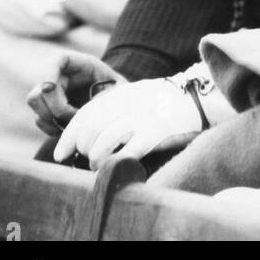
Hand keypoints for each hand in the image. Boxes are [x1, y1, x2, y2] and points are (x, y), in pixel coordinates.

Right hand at [26, 52, 124, 137]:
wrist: (115, 102)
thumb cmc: (117, 91)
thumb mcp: (118, 89)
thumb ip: (106, 94)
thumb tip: (88, 106)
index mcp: (80, 64)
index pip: (58, 60)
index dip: (49, 72)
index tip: (49, 87)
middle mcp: (61, 76)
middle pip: (40, 88)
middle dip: (55, 106)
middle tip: (75, 115)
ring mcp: (51, 92)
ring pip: (35, 102)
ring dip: (51, 117)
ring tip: (73, 123)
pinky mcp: (49, 108)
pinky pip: (39, 119)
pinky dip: (51, 127)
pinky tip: (68, 129)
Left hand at [52, 78, 203, 168]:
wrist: (199, 99)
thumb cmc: (165, 104)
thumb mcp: (137, 97)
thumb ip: (114, 110)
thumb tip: (84, 136)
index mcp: (123, 94)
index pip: (86, 114)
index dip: (69, 136)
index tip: (60, 154)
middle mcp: (130, 104)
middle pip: (92, 128)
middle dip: (85, 147)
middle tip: (89, 157)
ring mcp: (144, 117)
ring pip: (106, 139)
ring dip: (96, 157)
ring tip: (98, 165)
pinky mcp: (158, 132)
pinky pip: (129, 150)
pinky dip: (117, 161)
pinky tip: (116, 165)